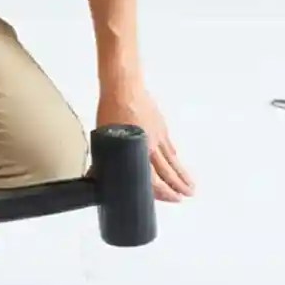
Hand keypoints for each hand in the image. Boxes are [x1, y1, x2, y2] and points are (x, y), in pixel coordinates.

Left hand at [96, 84, 194, 202]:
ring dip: (183, 175)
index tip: (172, 198)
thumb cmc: (112, 108)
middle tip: (187, 195)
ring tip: (190, 186)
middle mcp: (152, 145)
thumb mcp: (104, 136)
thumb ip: (104, 157)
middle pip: (169, 171)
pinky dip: (174, 156)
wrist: (124, 86)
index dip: (164, 192)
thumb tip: (94, 173)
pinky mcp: (161, 126)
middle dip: (179, 186)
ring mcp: (159, 135)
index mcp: (138, 150)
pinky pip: (170, 146)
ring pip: (173, 160)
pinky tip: (177, 162)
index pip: (154, 179)